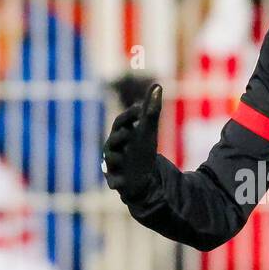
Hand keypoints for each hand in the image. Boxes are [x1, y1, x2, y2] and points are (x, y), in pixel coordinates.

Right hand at [102, 82, 162, 201]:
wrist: (140, 175)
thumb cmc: (141, 148)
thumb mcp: (148, 131)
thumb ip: (151, 110)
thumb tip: (157, 85)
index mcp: (120, 134)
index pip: (121, 122)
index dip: (129, 115)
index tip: (140, 108)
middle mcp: (113, 148)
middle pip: (113, 140)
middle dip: (120, 136)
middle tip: (128, 132)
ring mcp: (114, 165)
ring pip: (111, 160)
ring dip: (116, 157)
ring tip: (122, 155)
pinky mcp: (116, 181)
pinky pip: (113, 181)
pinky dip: (114, 182)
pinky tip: (117, 184)